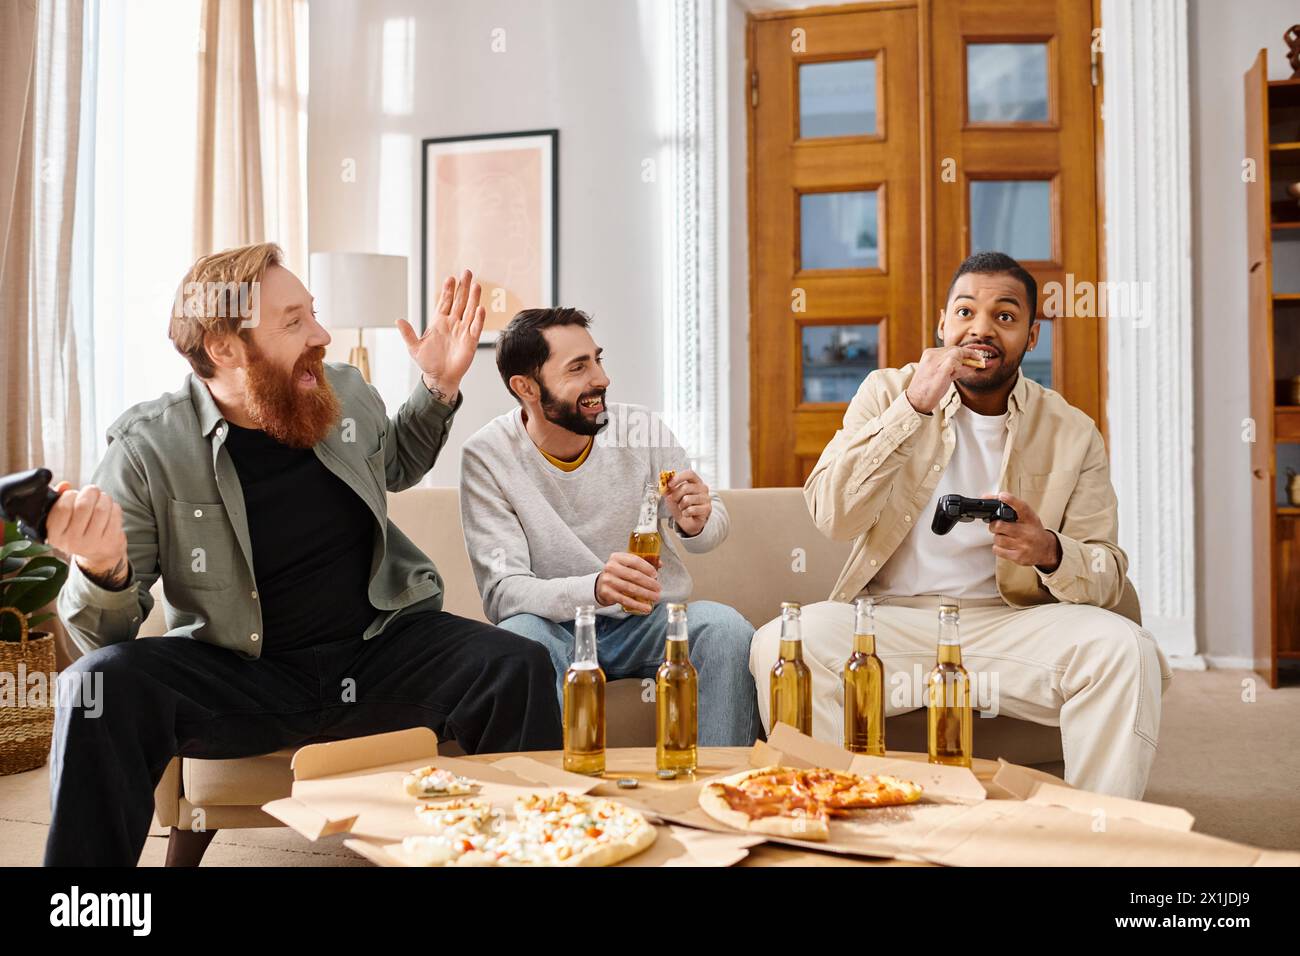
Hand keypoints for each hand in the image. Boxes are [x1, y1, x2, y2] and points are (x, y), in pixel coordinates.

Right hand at [45, 482, 129, 586]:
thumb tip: (64, 485)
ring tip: (101, 498)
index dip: (70, 494)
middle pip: (83, 505)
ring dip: (103, 497)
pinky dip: (113, 506)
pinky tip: (110, 509)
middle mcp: (72, 541)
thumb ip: (58, 500)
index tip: (73, 494)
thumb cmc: (79, 530)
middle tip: (92, 491)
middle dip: (90, 492)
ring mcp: (92, 543)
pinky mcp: (111, 541)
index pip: (62, 507)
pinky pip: (115, 514)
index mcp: (55, 535)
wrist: (99, 554)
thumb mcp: (62, 520)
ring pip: (101, 508)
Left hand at [396, 269, 484, 402]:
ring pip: (470, 311)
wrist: (439, 377)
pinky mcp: (470, 341)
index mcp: (439, 322)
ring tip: (476, 285)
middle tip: (467, 272)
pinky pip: (475, 328)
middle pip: (460, 302)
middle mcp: (452, 323)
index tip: (450, 278)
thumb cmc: (427, 362)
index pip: (445, 302)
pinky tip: (480, 308)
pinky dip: (478, 318)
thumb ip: (408, 333)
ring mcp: (462, 331)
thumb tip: (398, 320)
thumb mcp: (414, 347)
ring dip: (473, 298)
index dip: (448, 290)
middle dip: (463, 287)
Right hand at [595, 552, 661, 613]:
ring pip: (631, 588)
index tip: (656, 575)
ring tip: (655, 597)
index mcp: (617, 557)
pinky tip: (646, 608)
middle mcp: (611, 567)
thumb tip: (659, 564)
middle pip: (634, 576)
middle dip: (649, 583)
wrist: (601, 584)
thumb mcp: (627, 564)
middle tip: (658, 588)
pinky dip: (637, 605)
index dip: (647, 568)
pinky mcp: (607, 593)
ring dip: (646, 594)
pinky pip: (625, 600)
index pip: (635, 561)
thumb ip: (643, 563)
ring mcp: (608, 580)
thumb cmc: (619, 573)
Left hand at [664, 469, 710, 536]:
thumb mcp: (672, 497)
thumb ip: (669, 490)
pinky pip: (691, 510)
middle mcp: (702, 488)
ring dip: (680, 506)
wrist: (689, 522)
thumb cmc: (683, 507)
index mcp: (695, 482)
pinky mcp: (707, 508)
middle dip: (675, 496)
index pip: (689, 474)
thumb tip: (663, 486)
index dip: (678, 478)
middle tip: (674, 501)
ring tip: (682, 508)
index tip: (669, 484)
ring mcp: (706, 498)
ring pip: (687, 499)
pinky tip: (687, 514)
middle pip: (685, 487)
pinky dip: (685, 513)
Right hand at [905, 345, 989, 413]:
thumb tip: (970, 365)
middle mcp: (931, 355)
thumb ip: (953, 368)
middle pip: (955, 349)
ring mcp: (935, 361)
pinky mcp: (940, 370)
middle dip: (970, 354)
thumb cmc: (927, 390)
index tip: (975, 357)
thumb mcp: (940, 375)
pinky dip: (964, 368)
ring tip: (975, 366)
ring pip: (957, 353)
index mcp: (929, 354)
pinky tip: (967, 372)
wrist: (916, 401)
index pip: (951, 349)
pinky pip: (956, 363)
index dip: (965, 352)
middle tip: (980, 361)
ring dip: (968, 360)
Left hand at [987, 491, 1060, 570]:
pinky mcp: (1018, 556)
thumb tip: (986, 497)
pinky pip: (998, 550)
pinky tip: (1006, 545)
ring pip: (997, 538)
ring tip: (1005, 536)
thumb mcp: (1027, 517)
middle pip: (1001, 525)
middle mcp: (1027, 532)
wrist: (1046, 550)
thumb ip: (1011, 507)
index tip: (1003, 496)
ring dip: (997, 537)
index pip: (1021, 507)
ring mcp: (1023, 545)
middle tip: (997, 525)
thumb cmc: (1033, 530)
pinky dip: (998, 547)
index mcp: (1030, 519)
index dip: (1011, 501)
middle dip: (994, 525)